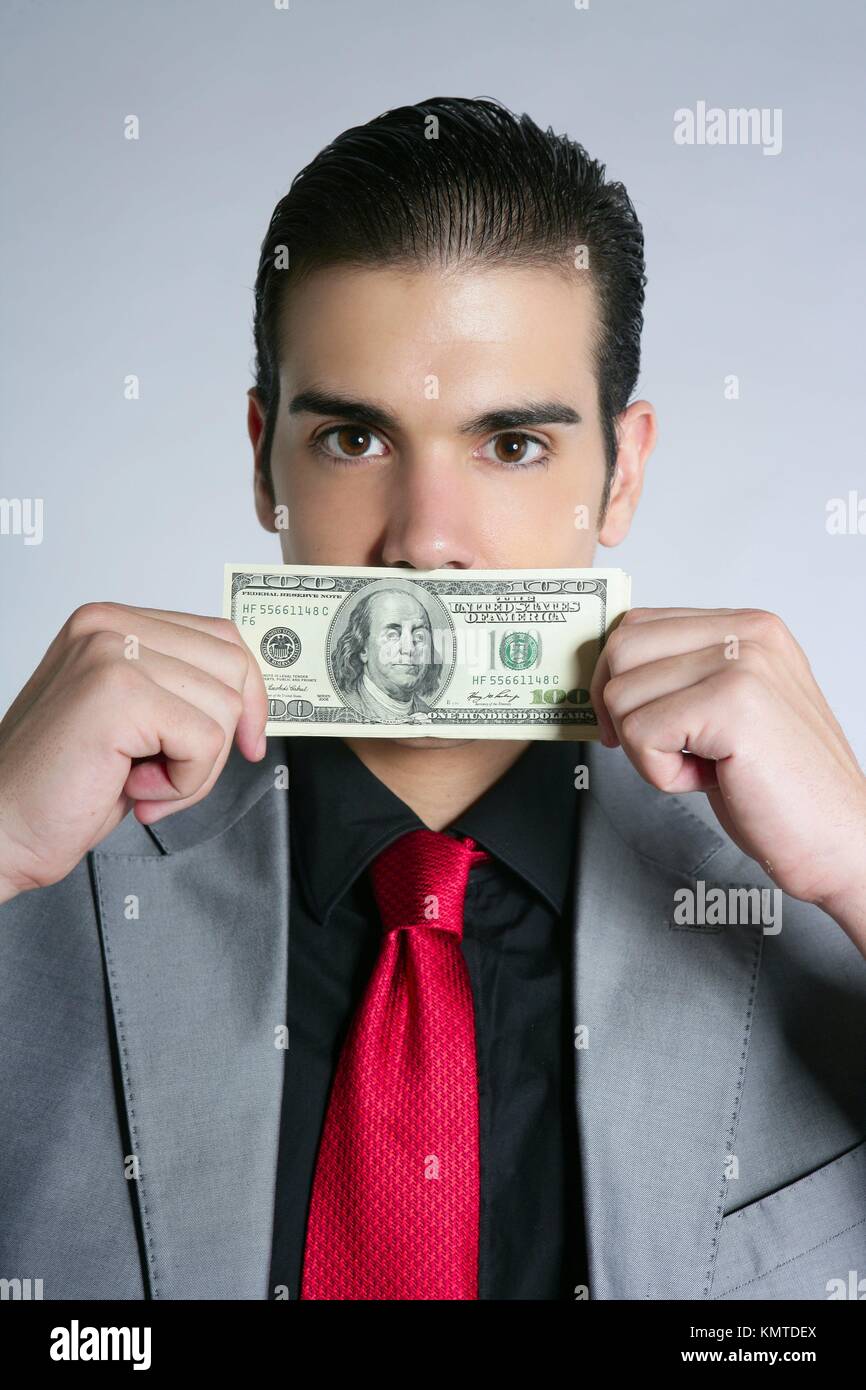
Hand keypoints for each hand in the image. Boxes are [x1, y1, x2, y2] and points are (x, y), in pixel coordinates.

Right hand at [0, 602, 267, 902]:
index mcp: (112, 623)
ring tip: (140, 781)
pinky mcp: (118, 693)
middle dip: (220, 737)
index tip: (249, 739)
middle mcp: (109, 625)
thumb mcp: (136, 721)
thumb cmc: (63, 784)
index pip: (223, 637)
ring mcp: (112, 653)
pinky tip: (131, 788)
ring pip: (225, 708)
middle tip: (169, 773)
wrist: (1, 828)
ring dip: (195, 767)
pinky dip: (183, 783)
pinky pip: (205, 742)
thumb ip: (181, 689)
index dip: (249, 694)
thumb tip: (254, 694)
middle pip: (233, 668)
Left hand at [590, 607, 865, 948]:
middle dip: (623, 713)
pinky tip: (710, 779)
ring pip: (623, 695)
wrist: (837, 840)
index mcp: (747, 627)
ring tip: (705, 765)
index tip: (627, 720)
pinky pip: (641, 733)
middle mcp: (748, 633)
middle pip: (621, 651)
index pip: (638, 624)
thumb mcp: (728, 707)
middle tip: (668, 750)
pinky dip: (661, 773)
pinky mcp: (733, 704)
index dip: (615, 679)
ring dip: (648, 749)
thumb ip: (682, 674)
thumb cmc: (781, 785)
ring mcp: (742, 663)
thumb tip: (608, 671)